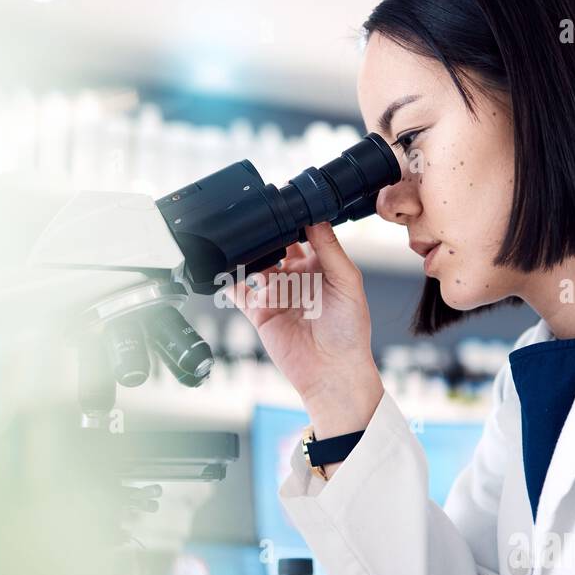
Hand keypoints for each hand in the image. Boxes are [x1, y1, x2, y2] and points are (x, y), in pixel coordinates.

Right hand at [226, 222, 383, 444]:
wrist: (332, 371)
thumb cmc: (349, 332)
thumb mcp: (348, 282)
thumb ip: (330, 249)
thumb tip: (316, 218)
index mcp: (321, 267)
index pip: (304, 235)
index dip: (295, 219)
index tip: (286, 203)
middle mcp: (297, 279)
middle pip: (276, 247)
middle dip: (267, 234)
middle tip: (258, 218)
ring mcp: (276, 295)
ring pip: (255, 265)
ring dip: (248, 253)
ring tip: (242, 240)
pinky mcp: (259, 312)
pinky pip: (238, 292)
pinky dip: (229, 280)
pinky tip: (224, 268)